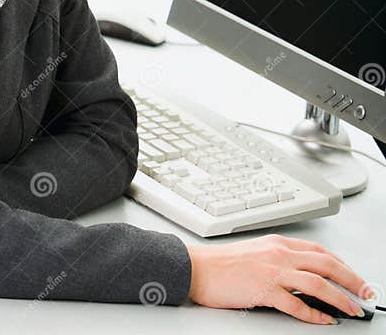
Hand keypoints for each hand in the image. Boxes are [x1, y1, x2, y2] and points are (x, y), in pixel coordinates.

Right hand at [187, 233, 373, 324]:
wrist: (198, 268)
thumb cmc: (222, 264)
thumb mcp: (256, 253)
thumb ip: (278, 259)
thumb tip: (301, 274)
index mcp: (277, 243)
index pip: (319, 251)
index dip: (342, 264)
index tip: (354, 277)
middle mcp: (278, 253)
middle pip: (325, 263)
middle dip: (351, 279)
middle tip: (367, 292)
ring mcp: (272, 270)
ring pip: (317, 282)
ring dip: (340, 297)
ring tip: (353, 309)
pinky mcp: (264, 289)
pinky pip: (296, 303)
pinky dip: (314, 314)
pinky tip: (324, 320)